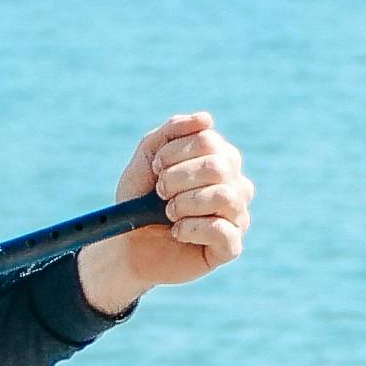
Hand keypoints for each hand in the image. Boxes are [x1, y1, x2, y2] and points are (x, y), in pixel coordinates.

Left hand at [79, 114, 250, 314]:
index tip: (156, 167)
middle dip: (177, 178)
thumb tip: (206, 119)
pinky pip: (222, 231)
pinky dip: (191, 229)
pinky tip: (177, 233)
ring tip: (168, 213)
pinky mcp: (231, 247)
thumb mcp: (147, 157)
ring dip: (184, 203)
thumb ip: (172, 132)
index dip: (174, 153)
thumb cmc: (141, 198)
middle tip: (159, 192)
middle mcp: (236, 184)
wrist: (128, 243)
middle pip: (217, 167)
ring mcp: (237, 216)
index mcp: (220, 159)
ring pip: (224, 196)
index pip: (208, 141)